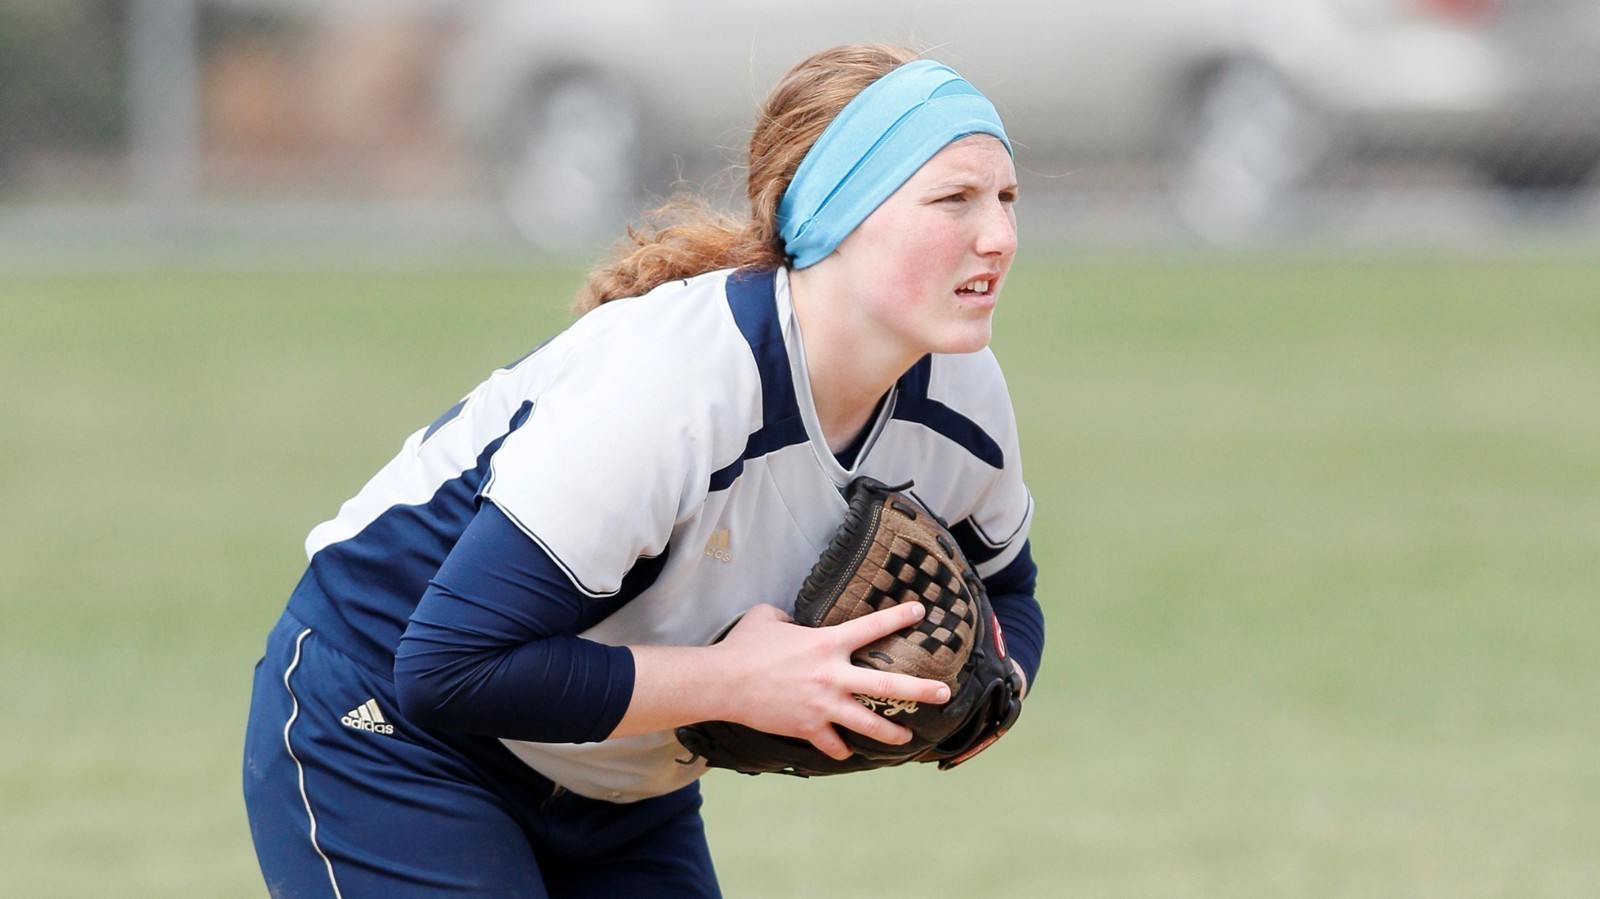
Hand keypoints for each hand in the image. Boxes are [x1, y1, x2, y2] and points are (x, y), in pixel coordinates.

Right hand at [712, 602, 950, 759]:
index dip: (898, 617)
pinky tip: (846, 753)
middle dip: (921, 690)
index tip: (921, 610)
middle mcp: (833, 675)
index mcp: (827, 643)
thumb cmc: (745, 645)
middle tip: (944, 693)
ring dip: (891, 733)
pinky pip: (832, 745)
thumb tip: (790, 620)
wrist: (724, 681)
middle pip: (888, 686)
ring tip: (908, 738)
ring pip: (868, 724)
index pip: (872, 627)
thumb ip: (787, 617)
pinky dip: (840, 750)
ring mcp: (823, 705)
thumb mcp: (767, 616)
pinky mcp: (807, 727)